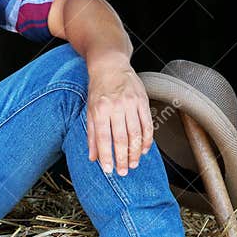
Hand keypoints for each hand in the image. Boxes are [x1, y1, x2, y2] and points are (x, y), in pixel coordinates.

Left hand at [85, 53, 153, 175]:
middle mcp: (116, 106)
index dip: (107, 156)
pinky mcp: (143, 101)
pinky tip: (143, 150)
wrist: (110, 65)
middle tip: (124, 171)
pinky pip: (147, 125)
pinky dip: (146, 140)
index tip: (109, 170)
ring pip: (136, 134)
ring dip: (136, 152)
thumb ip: (92, 135)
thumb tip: (93, 157)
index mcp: (100, 109)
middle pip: (121, 138)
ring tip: (133, 164)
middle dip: (123, 158)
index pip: (104, 138)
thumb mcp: (89, 110)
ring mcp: (131, 103)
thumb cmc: (98, 88)